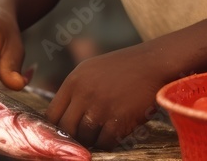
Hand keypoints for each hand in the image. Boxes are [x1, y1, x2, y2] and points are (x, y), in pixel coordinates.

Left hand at [46, 45, 167, 149]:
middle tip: (85, 137)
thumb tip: (63, 117)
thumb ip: (76, 90)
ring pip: (85, 138)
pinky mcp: (118, 120)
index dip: (57, 127)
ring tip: (105, 130)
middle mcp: (83, 94)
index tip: (66, 132)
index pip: (52, 114)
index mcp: (74, 81)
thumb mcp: (92, 70)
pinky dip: (110, 142)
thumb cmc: (125, 67)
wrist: (154, 63)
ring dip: (94, 140)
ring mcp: (100, 107)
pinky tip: (117, 132)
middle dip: (74, 137)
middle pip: (66, 129)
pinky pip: (105, 142)